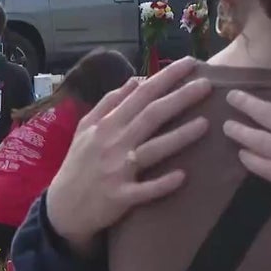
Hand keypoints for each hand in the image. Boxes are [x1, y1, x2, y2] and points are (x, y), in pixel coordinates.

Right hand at [45, 57, 211, 251]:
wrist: (63, 208)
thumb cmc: (79, 164)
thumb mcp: (86, 128)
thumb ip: (110, 103)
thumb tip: (136, 80)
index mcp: (107, 124)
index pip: (141, 94)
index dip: (166, 77)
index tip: (190, 63)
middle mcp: (113, 143)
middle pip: (151, 116)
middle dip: (180, 98)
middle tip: (207, 85)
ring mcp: (117, 170)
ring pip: (152, 149)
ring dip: (179, 137)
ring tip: (206, 124)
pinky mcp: (121, 197)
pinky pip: (145, 189)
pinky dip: (162, 183)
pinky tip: (183, 176)